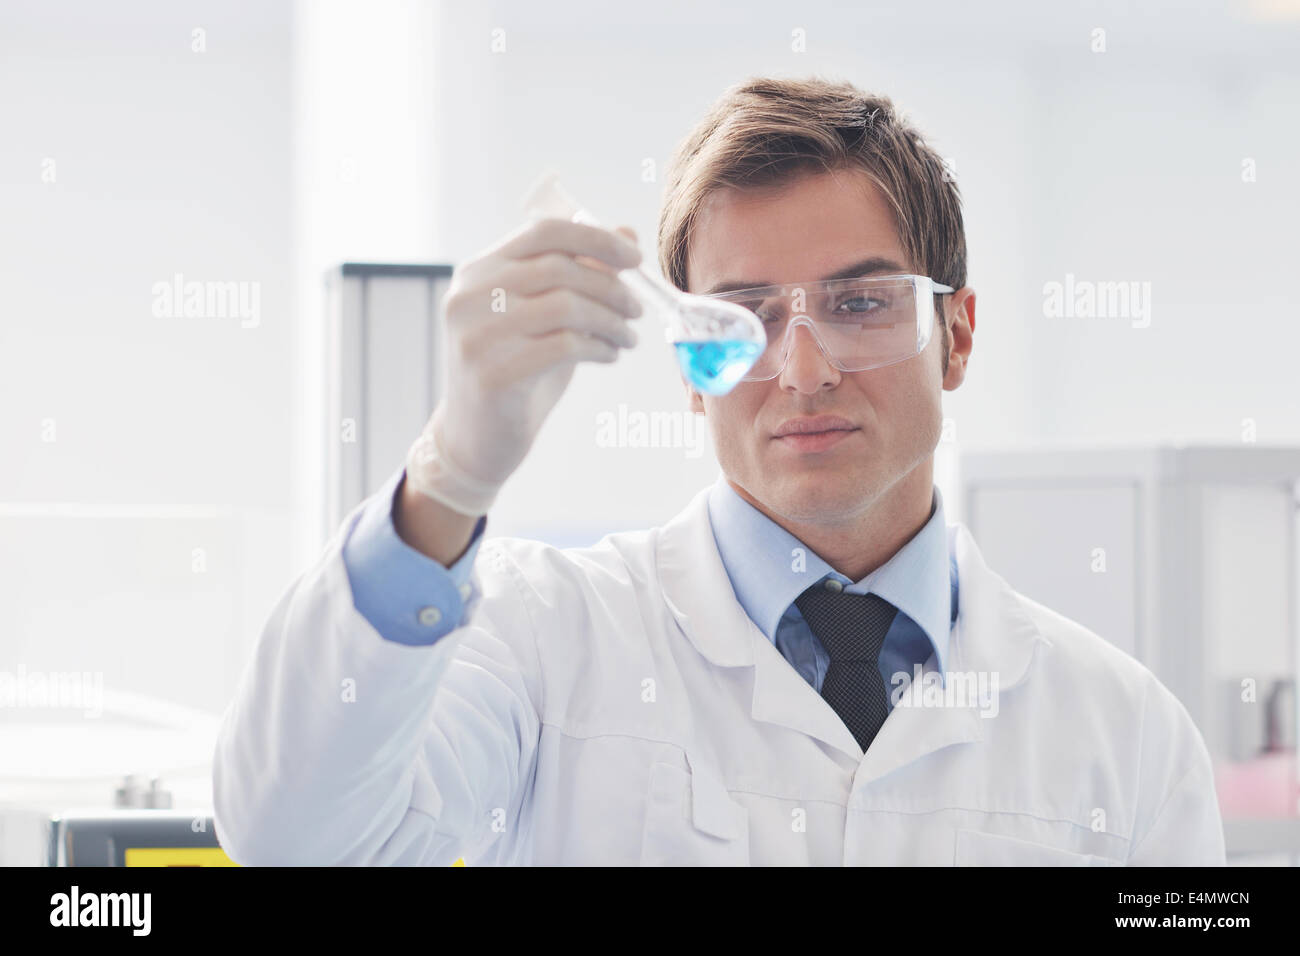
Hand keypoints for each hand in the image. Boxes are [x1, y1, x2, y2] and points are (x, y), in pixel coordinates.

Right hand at [408, 217, 642, 516]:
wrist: (475, 438)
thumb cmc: (515, 370)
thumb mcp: (545, 317)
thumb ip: (578, 274)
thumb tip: (627, 235)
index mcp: (478, 271)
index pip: (544, 231)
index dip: (597, 239)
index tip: (635, 257)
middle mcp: (470, 296)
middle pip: (560, 268)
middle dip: (612, 286)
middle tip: (637, 309)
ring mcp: (477, 335)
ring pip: (566, 305)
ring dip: (611, 320)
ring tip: (628, 337)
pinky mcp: (492, 374)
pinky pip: (565, 346)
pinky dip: (599, 347)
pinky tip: (609, 355)